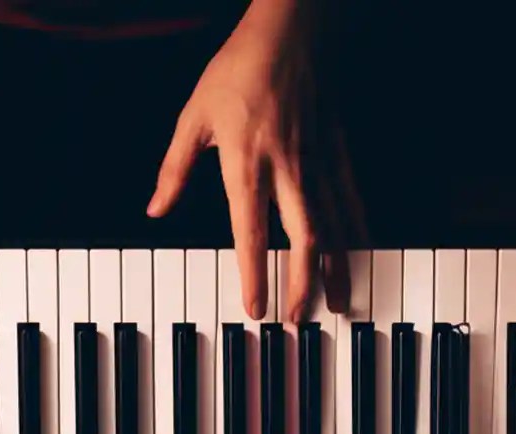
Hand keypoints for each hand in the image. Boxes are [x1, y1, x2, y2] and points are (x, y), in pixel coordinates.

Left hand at [147, 0, 360, 320]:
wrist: (290, 31)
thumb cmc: (237, 70)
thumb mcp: (193, 117)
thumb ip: (175, 169)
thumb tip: (156, 210)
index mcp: (246, 163)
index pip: (249, 232)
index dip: (253, 275)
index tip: (254, 309)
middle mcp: (287, 168)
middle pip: (303, 239)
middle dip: (304, 284)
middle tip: (300, 320)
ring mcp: (318, 161)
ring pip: (335, 225)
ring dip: (336, 268)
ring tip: (337, 302)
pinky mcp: (338, 150)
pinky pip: (351, 199)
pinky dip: (357, 230)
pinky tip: (360, 252)